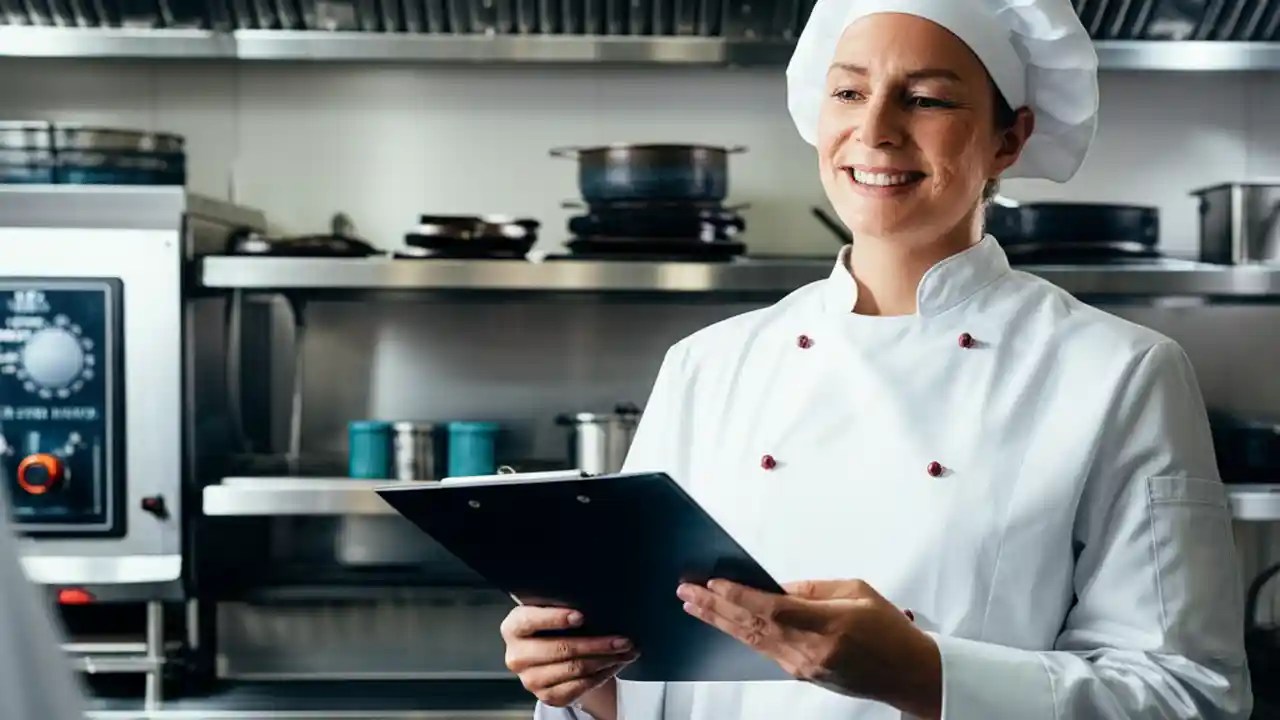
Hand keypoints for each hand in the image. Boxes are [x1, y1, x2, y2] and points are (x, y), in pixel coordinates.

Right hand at [500, 606, 638, 713]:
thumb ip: (561, 604)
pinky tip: (615, 664)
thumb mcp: (548, 610)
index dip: (556, 618)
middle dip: (597, 644)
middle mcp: (517, 656)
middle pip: (560, 649)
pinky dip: (602, 675)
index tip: (581, 616)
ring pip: (574, 670)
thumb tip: (598, 603)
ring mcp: (530, 680)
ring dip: (606, 660)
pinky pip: (579, 687)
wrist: (547, 656)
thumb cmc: (551, 626)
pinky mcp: (547, 697)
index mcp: (514, 628)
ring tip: (626, 651)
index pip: (531, 621)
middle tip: (623, 639)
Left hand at [677, 578, 941, 719]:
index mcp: (830, 624)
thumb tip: (774, 585)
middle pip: (753, 627)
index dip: (739, 596)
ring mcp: (805, 666)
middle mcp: (812, 650)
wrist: (908, 673)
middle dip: (715, 608)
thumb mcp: (856, 590)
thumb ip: (811, 589)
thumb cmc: (889, 629)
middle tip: (686, 592)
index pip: (773, 609)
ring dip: (720, 622)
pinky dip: (741, 634)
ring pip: (753, 641)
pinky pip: (765, 651)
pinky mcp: (803, 674)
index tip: (713, 583)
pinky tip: (723, 622)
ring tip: (693, 605)